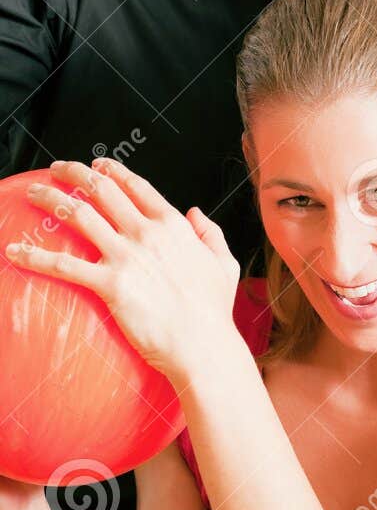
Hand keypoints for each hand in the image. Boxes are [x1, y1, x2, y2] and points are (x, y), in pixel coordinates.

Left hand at [4, 158, 241, 391]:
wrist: (203, 344)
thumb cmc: (215, 311)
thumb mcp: (224, 264)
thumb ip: (211, 233)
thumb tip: (196, 213)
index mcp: (173, 226)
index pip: (136, 186)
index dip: (112, 171)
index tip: (97, 165)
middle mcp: (146, 233)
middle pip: (101, 190)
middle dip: (74, 173)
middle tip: (56, 169)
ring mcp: (125, 256)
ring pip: (78, 215)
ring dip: (50, 199)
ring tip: (32, 193)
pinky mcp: (108, 284)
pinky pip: (63, 265)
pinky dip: (35, 255)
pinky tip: (14, 251)